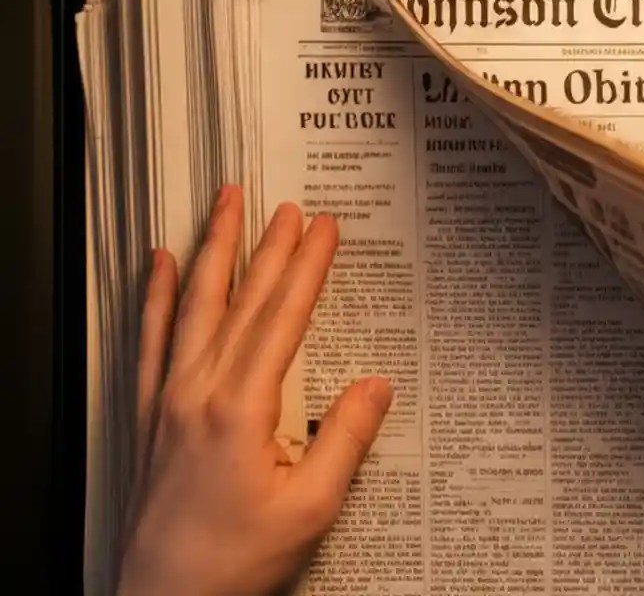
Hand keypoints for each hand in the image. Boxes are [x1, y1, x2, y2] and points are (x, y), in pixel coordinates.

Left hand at [117, 185, 392, 594]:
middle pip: (239, 301)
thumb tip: (375, 386)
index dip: (307, 269)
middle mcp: (198, 392)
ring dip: (211, 251)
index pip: (282, 318)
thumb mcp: (311, 508)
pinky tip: (160, 267)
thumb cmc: (236, 561)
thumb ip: (344, 439)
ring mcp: (166, 400)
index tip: (325, 228)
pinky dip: (155, 298)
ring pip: (192, 307)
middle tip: (286, 205)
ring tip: (222, 207)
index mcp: (241, 408)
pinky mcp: (146, 416)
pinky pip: (148, 341)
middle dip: (267, 246)